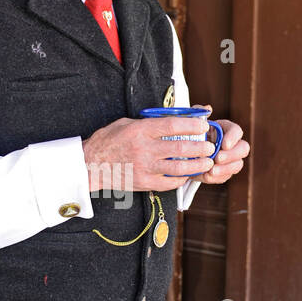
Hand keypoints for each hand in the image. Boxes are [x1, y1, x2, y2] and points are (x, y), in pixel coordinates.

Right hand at [81, 113, 221, 191]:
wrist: (91, 164)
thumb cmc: (110, 140)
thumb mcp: (128, 123)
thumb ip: (151, 121)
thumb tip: (177, 117)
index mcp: (141, 130)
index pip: (172, 125)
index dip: (191, 125)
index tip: (203, 126)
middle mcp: (144, 149)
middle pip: (180, 147)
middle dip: (200, 147)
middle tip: (210, 147)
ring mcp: (145, 167)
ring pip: (179, 167)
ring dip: (197, 165)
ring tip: (207, 162)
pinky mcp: (144, 182)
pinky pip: (169, 183)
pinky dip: (181, 179)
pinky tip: (188, 174)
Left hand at [193, 106, 248, 185]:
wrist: (182, 153)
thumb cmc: (189, 135)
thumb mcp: (190, 122)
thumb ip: (198, 113)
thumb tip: (207, 108)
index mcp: (226, 130)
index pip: (237, 131)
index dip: (233, 137)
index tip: (224, 144)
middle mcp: (232, 145)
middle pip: (243, 149)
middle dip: (232, 155)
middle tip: (218, 158)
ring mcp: (230, 160)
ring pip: (238, 165)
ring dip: (225, 169)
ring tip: (211, 171)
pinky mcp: (224, 172)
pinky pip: (226, 177)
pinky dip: (216, 178)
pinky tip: (206, 176)